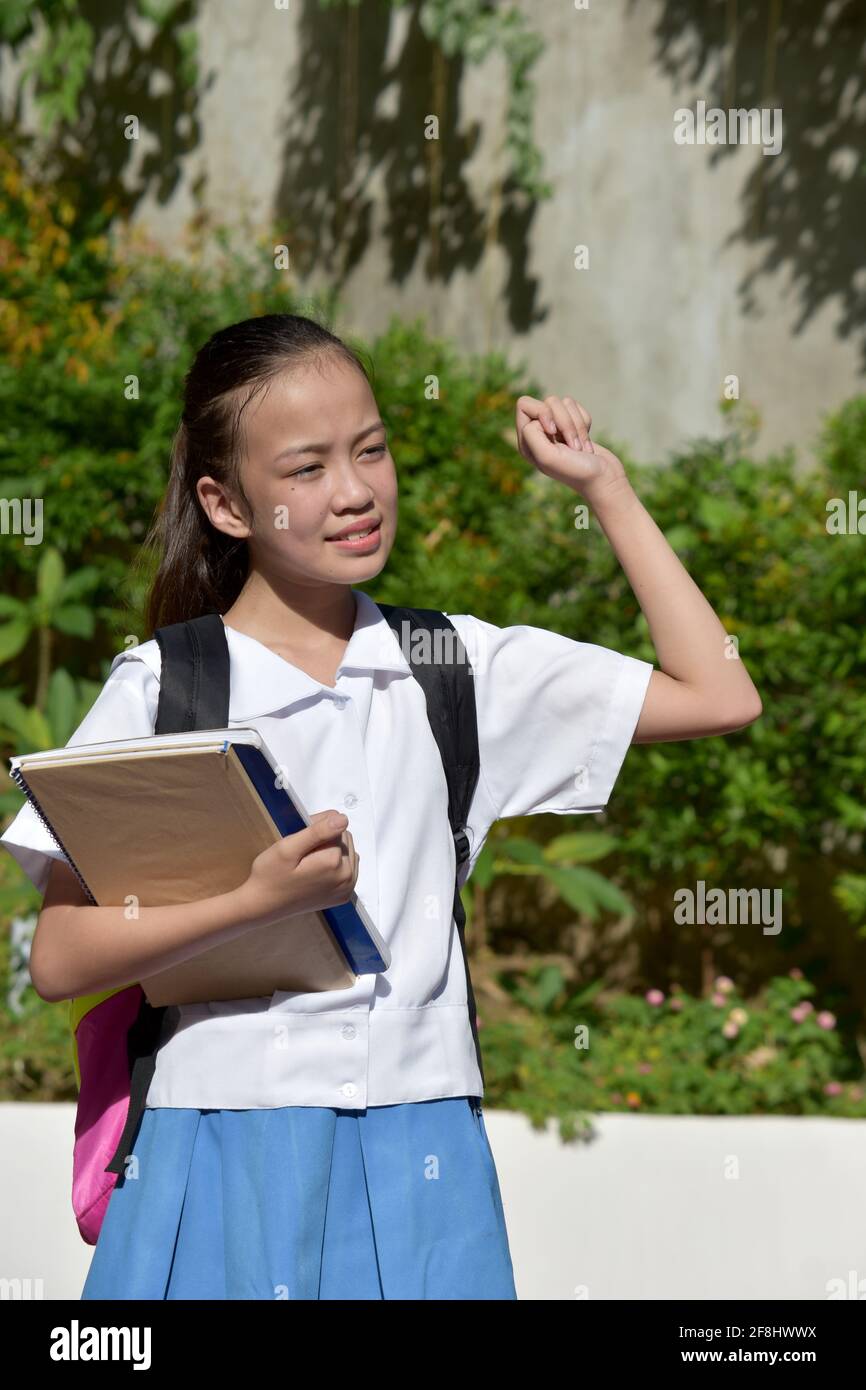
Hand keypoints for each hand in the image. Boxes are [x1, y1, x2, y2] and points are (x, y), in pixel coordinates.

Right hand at [237, 810, 359, 929]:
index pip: (336, 827)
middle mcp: (347, 876)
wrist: (263, 905)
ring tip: (308, 863)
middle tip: (301, 853)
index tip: (300, 840)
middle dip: (326, 840)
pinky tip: (318, 871)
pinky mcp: (344, 896)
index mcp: (333, 862)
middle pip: (345, 840)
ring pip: (348, 852)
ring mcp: (347, 889)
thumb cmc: (270, 874)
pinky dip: (336, 865)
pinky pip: (349, 868)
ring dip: (331, 852)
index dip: (317, 828)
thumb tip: (343, 819)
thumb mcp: (288, 848)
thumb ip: (318, 832)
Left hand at [515, 394, 626, 498]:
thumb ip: (531, 433)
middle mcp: (538, 434)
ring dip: (576, 425)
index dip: (542, 412)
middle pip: (547, 401)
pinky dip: (584, 423)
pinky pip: (576, 407)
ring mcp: (556, 429)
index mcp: (526, 441)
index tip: (553, 432)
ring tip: (579, 447)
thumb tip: (538, 415)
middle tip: (569, 441)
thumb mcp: (546, 456)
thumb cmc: (575, 471)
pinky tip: (585, 442)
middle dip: (563, 418)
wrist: (603, 479)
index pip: (524, 405)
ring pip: (563, 403)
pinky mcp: (572, 425)